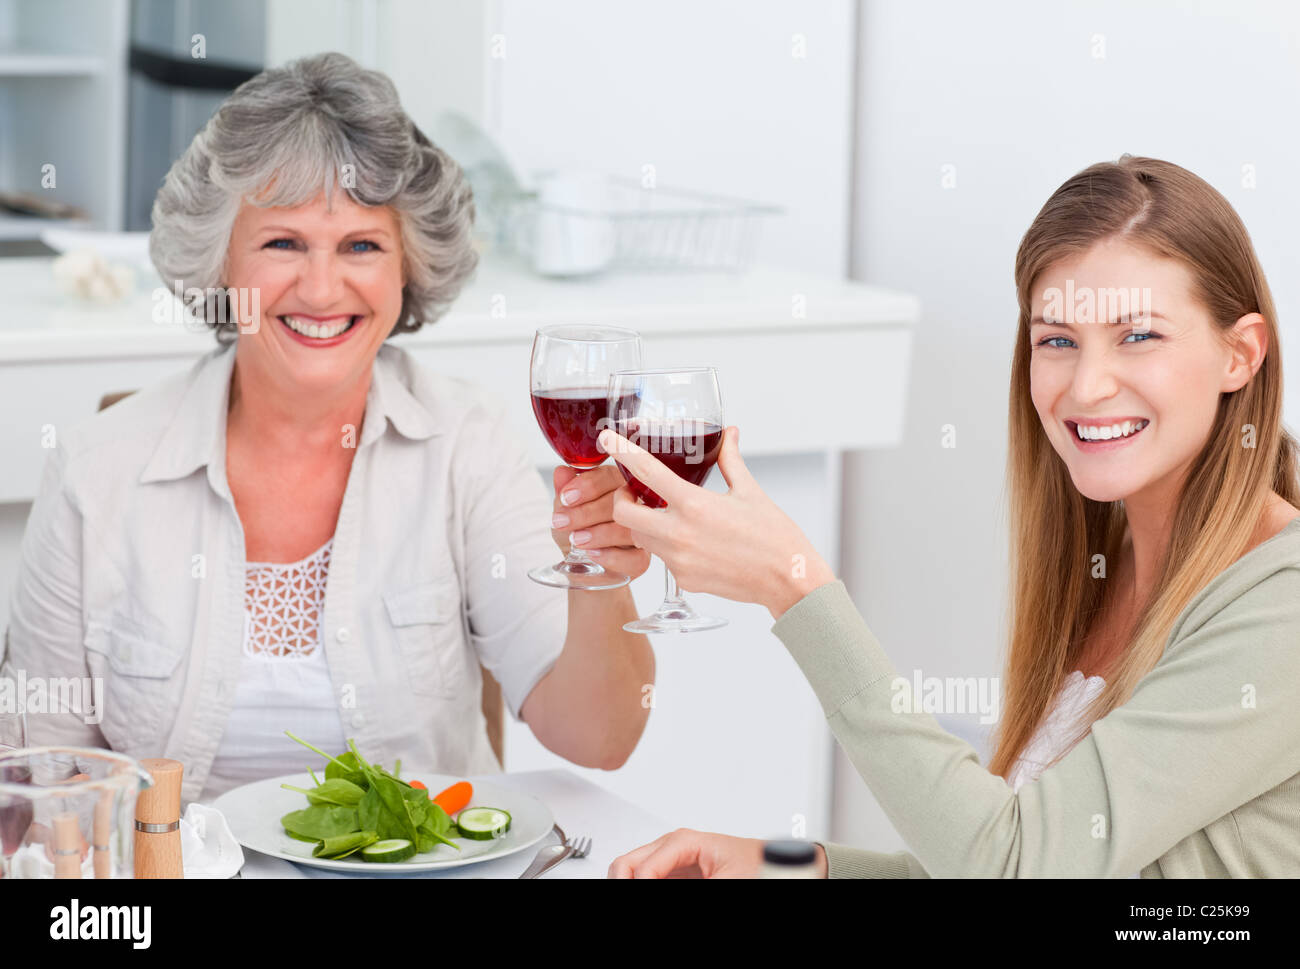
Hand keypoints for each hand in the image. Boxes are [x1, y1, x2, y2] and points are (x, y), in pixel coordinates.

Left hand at [549, 463, 651, 580]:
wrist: (580, 566)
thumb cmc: (577, 530)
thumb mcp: (564, 510)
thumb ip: (564, 490)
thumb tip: (561, 472)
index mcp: (616, 485)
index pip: (609, 477)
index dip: (587, 486)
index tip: (566, 497)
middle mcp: (635, 505)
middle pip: (619, 502)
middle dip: (586, 512)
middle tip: (562, 522)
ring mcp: (641, 533)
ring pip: (628, 529)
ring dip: (598, 534)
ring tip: (575, 539)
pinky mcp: (642, 560)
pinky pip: (634, 558)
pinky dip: (610, 556)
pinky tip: (592, 554)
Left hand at [597, 425, 836, 619]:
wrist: (788, 579)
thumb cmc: (773, 534)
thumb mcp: (749, 491)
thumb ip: (730, 460)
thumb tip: (729, 433)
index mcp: (694, 504)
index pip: (646, 471)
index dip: (621, 451)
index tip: (607, 439)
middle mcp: (680, 533)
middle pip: (624, 513)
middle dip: (620, 500)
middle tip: (633, 493)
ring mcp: (679, 560)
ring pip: (640, 538)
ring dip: (643, 524)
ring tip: (664, 515)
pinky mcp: (684, 580)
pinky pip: (662, 560)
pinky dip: (668, 548)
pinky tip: (690, 543)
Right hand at [607, 828, 828, 877]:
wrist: (774, 865)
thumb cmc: (756, 866)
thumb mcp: (725, 881)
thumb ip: (687, 885)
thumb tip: (655, 882)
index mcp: (682, 841)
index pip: (643, 868)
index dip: (639, 885)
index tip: (639, 897)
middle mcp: (671, 847)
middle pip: (625, 864)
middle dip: (624, 881)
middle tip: (626, 898)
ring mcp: (669, 861)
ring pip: (631, 872)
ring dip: (632, 882)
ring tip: (635, 894)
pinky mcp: (674, 875)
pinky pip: (647, 879)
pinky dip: (644, 884)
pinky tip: (649, 893)